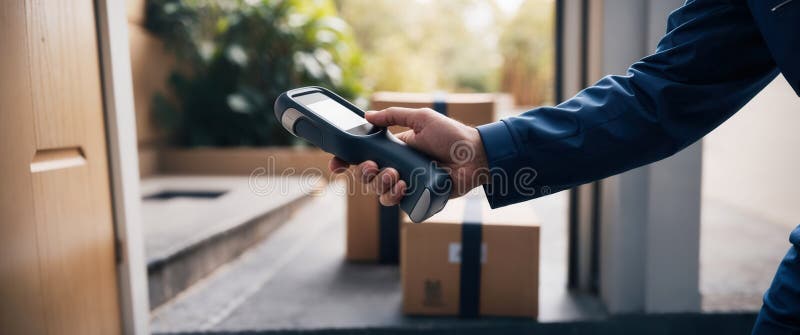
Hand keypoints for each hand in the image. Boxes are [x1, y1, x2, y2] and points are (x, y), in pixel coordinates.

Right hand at [329, 107, 488, 205]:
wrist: (475, 155)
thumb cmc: (452, 135)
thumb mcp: (421, 119)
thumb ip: (393, 117)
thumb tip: (366, 116)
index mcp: (395, 150)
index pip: (364, 157)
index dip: (346, 162)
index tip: (336, 164)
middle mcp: (398, 168)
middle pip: (367, 178)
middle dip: (365, 174)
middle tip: (376, 167)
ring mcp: (408, 185)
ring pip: (379, 193)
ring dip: (381, 185)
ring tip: (396, 175)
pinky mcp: (418, 199)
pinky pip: (396, 204)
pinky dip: (395, 197)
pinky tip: (404, 187)